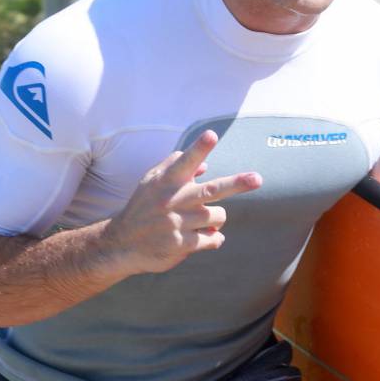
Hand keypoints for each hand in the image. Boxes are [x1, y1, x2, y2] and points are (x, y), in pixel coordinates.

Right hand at [103, 130, 261, 276]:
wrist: (122, 243)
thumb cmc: (142, 208)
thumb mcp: (151, 182)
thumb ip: (174, 167)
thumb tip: (205, 165)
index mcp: (166, 182)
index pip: (185, 161)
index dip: (199, 149)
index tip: (212, 135)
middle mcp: (173, 201)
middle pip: (212, 190)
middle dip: (237, 183)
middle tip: (257, 178)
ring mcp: (177, 223)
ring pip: (218, 216)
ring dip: (216, 219)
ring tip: (201, 221)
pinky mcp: (181, 245)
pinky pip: (213, 239)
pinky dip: (214, 238)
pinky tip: (204, 237)